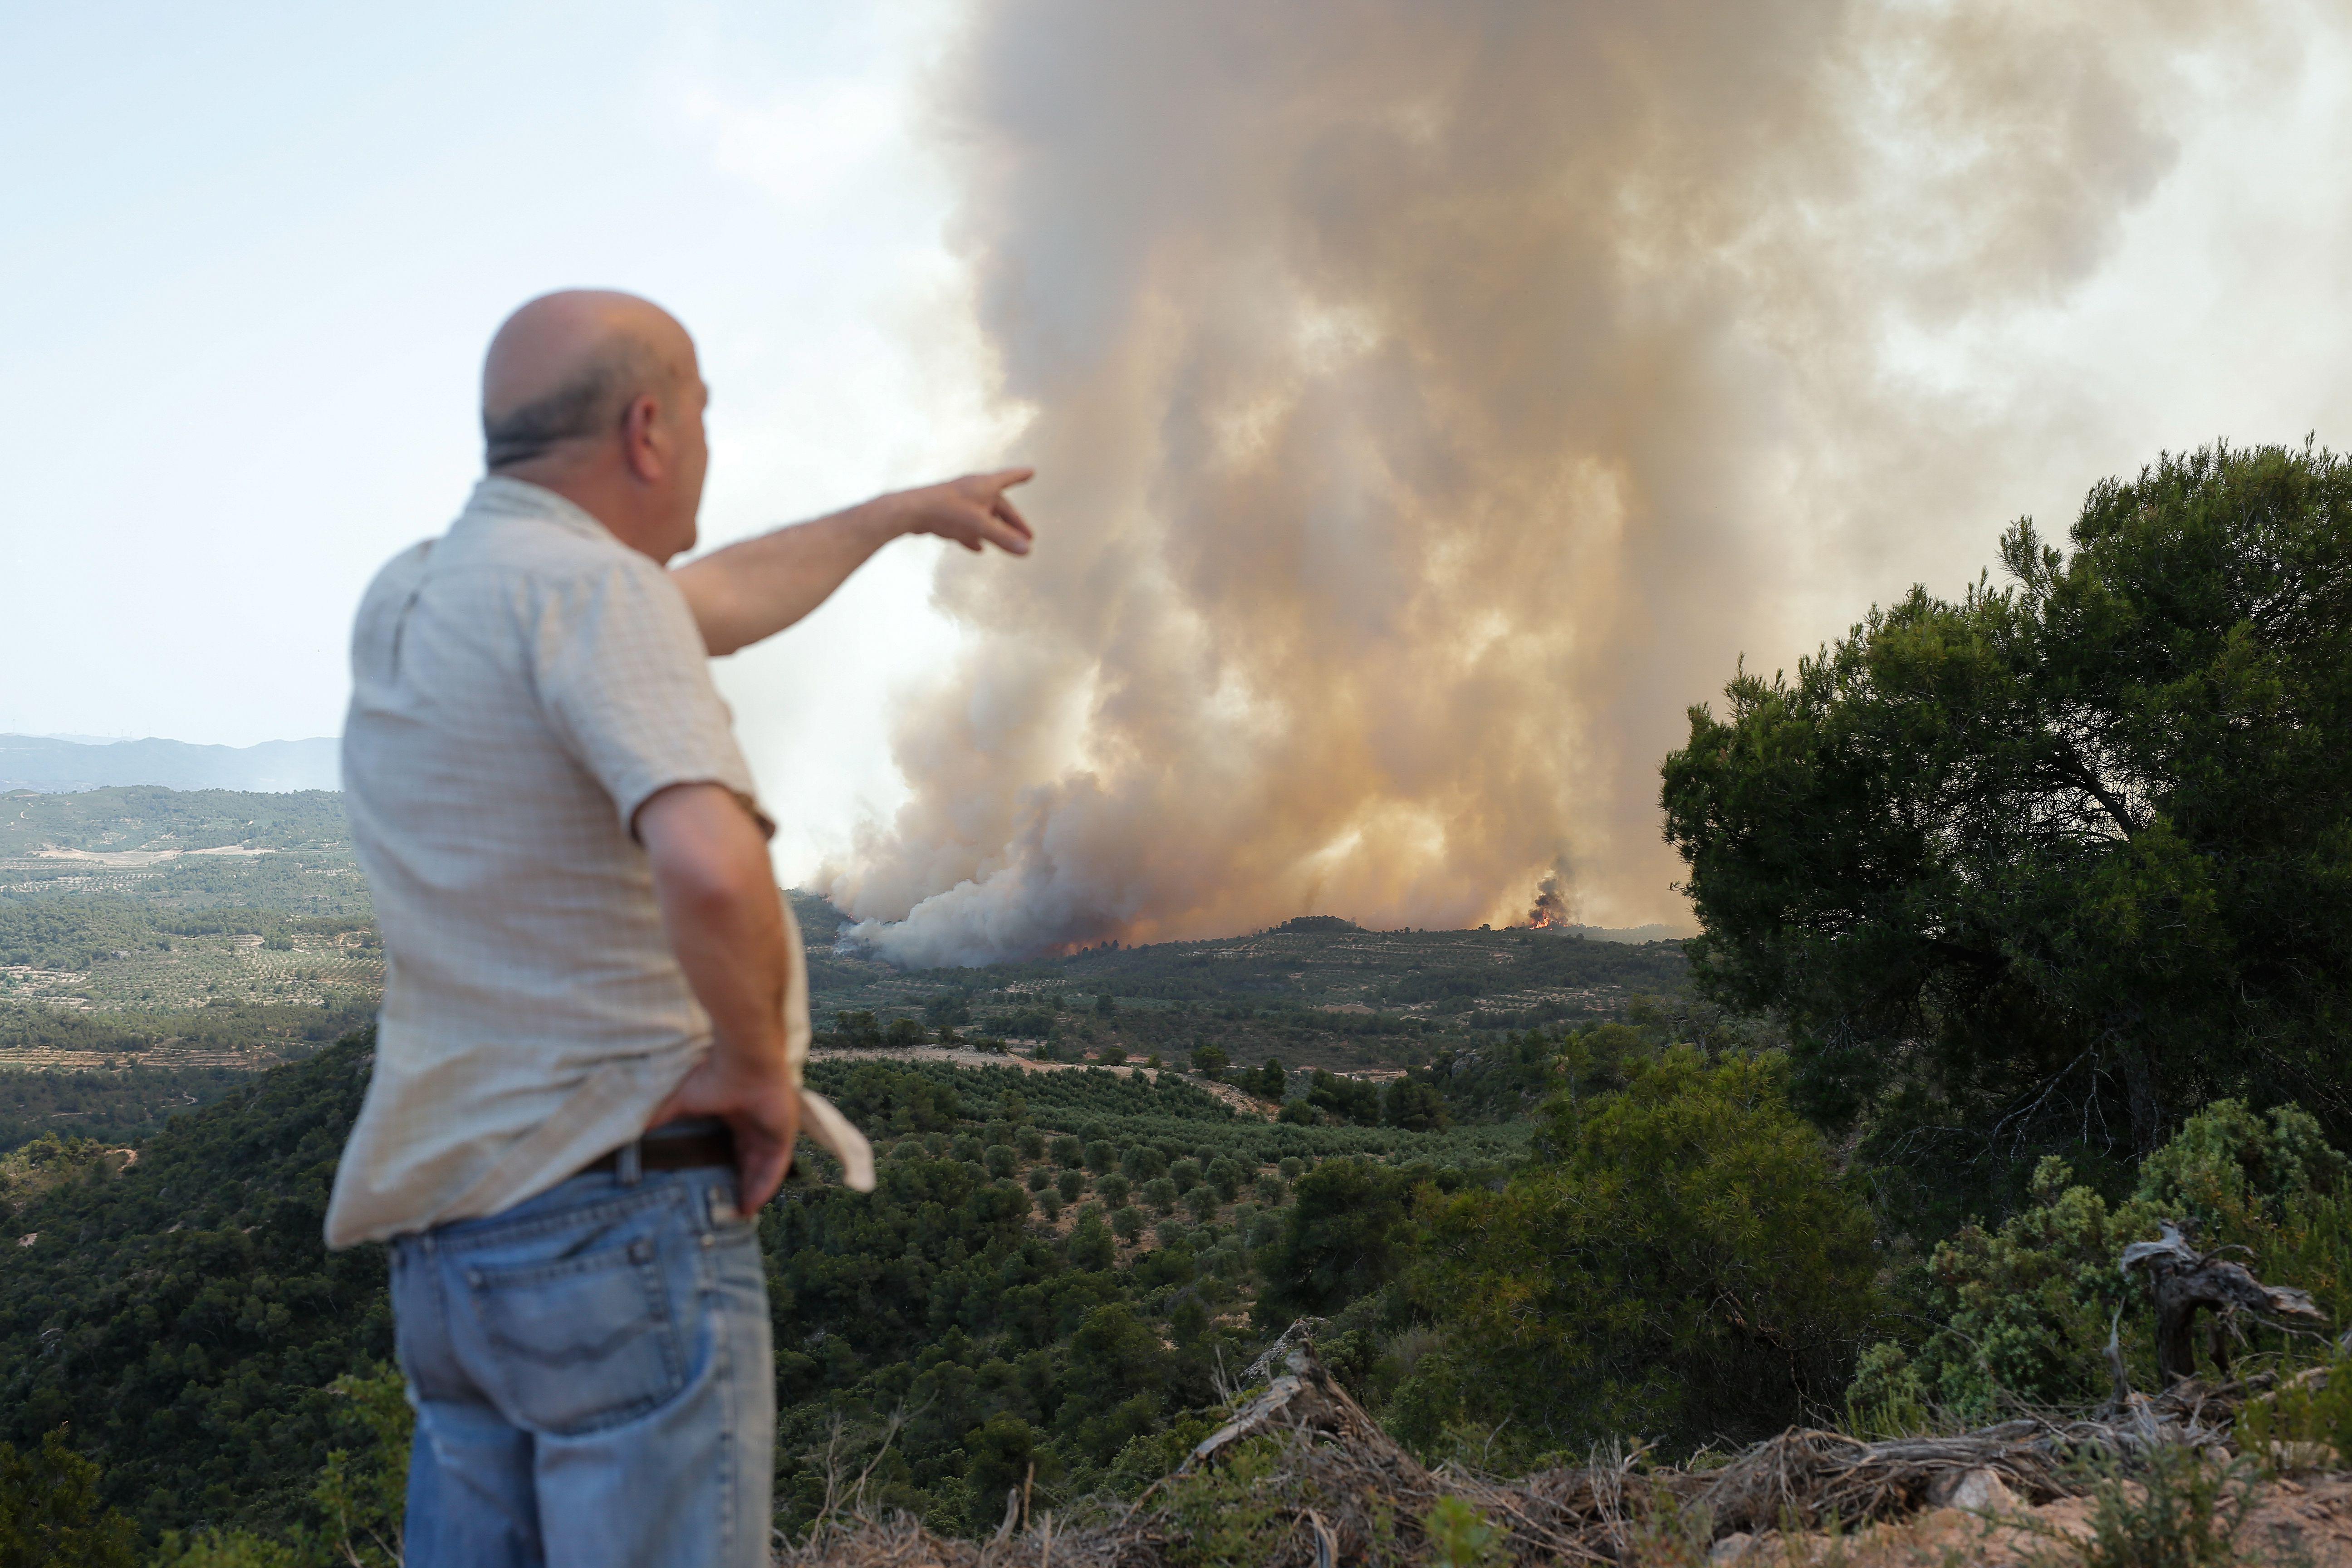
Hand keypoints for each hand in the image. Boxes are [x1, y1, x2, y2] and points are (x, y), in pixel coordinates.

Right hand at [649, 1049, 801, 1210]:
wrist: (743, 1060)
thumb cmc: (713, 1075)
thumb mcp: (680, 1102)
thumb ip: (660, 1117)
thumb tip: (631, 1129)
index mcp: (737, 1115)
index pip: (734, 1149)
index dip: (726, 1169)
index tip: (715, 1189)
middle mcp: (756, 1124)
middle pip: (750, 1163)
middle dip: (740, 1185)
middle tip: (727, 1209)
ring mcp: (772, 1129)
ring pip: (763, 1170)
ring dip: (753, 1191)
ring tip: (739, 1213)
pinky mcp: (784, 1134)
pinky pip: (776, 1168)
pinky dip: (765, 1187)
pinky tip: (753, 1204)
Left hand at [889, 469, 1034, 554]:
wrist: (910, 512)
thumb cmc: (946, 511)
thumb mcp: (979, 525)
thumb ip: (1003, 538)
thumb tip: (1027, 551)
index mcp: (985, 485)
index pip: (1009, 478)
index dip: (1020, 476)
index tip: (1031, 472)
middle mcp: (973, 490)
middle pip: (999, 506)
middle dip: (1014, 523)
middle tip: (1027, 538)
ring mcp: (960, 502)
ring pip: (984, 516)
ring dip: (997, 530)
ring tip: (1008, 544)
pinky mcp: (947, 514)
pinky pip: (967, 526)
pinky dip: (976, 536)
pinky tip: (979, 548)